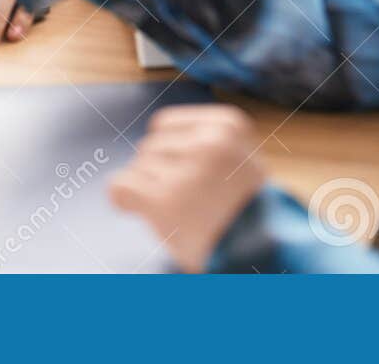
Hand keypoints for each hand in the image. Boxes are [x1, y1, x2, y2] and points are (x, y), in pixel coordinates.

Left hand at [107, 105, 267, 272]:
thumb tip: (148, 142)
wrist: (257, 253)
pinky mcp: (165, 201)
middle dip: (159, 173)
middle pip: (149, 146)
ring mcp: (187, 172)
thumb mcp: (238, 158)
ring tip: (180, 211)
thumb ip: (200, 141)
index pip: (163, 124)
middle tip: (186, 200)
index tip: (185, 174)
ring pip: (137, 167)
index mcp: (228, 125)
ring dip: (149, 190)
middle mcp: (209, 142)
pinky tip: (138, 210)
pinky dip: (124, 200)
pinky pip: (120, 186)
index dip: (166, 152)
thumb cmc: (243, 209)